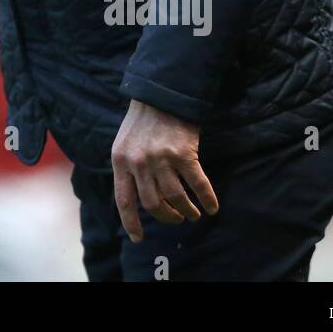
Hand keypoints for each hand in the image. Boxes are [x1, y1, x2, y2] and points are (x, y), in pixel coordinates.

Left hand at [111, 99, 219, 241]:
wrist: (161, 93)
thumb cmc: (142, 120)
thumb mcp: (124, 143)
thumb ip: (128, 168)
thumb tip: (136, 199)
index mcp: (120, 160)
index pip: (124, 200)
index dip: (131, 222)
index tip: (138, 238)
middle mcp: (138, 162)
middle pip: (152, 203)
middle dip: (166, 217)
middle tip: (176, 219)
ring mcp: (161, 158)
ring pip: (175, 198)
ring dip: (186, 210)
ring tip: (193, 214)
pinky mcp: (184, 153)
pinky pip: (197, 184)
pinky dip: (207, 199)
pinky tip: (212, 207)